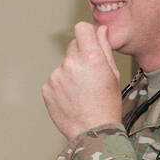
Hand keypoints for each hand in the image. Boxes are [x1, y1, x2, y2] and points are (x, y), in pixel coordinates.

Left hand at [41, 23, 122, 140]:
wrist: (92, 131)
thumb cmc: (106, 105)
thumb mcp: (113, 74)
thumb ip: (104, 48)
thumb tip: (100, 30)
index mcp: (91, 58)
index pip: (81, 29)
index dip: (86, 33)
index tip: (90, 40)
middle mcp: (71, 64)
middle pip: (72, 46)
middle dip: (81, 54)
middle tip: (90, 75)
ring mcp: (56, 76)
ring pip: (64, 65)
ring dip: (70, 72)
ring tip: (81, 92)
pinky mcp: (46, 88)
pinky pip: (54, 79)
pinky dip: (61, 86)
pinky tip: (71, 98)